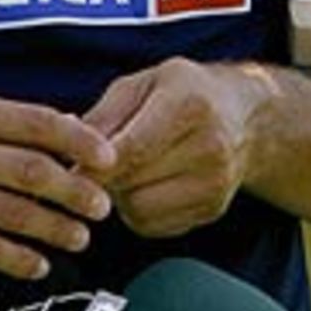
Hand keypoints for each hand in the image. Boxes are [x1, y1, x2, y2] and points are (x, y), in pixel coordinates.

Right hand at [0, 93, 116, 281]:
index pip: (36, 122)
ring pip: (16, 213)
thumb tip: (60, 125)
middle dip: (76, 190)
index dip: (79, 140)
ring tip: (78, 237)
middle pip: (33, 170)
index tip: (106, 157)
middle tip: (101, 205)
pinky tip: (37, 264)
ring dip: (55, 228)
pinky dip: (19, 259)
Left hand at [83, 58, 258, 237]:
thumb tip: (66, 144)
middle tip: (91, 167)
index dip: (95, 164)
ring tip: (121, 174)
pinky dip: (136, 211)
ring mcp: (215, 184)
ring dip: (118, 197)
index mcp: (190, 105)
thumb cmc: (182, 93)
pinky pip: (154, 225)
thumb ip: (104, 115)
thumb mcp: (141, 84)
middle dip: (103, 178)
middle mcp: (210, 147)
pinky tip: (141, 187)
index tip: (70, 167)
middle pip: (133, 182)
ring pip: (140, 210)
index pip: (133, 148)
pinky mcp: (212, 211)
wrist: (244, 118)